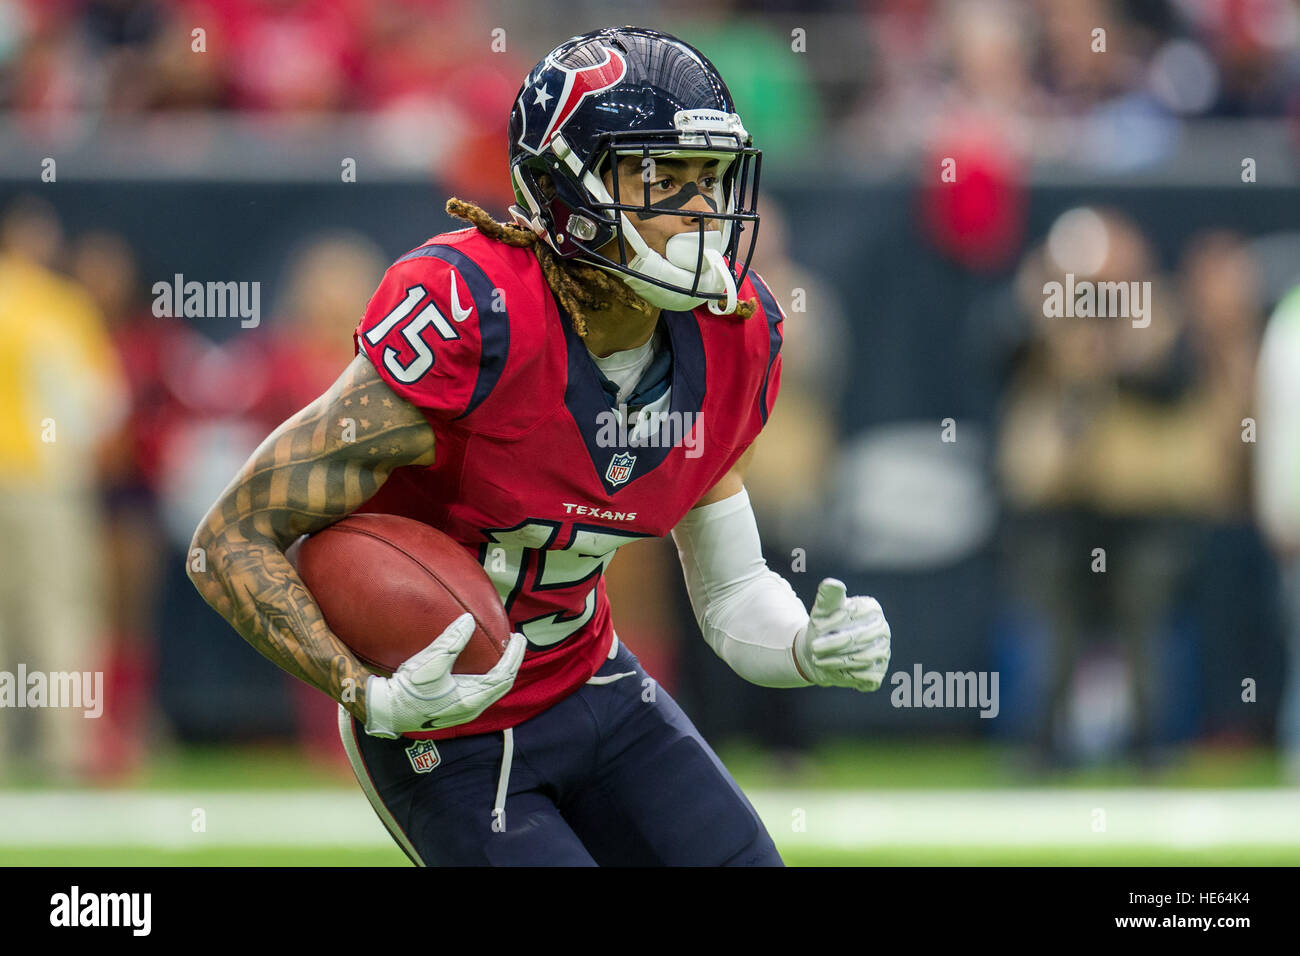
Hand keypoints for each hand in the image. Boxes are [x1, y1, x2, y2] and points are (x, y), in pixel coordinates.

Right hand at [363, 613, 526, 736]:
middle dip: (511, 662)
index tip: (519, 637)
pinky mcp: (452, 708)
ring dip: (499, 670)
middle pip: (501, 684)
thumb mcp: (430, 662)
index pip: (504, 676)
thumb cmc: (408, 689)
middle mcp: (471, 708)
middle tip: (515, 642)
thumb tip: (468, 620)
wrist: (385, 710)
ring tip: (501, 651)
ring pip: (491, 689)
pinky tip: (478, 664)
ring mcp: (462, 710)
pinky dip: (486, 676)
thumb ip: (451, 641)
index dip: (514, 656)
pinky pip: (479, 691)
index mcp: (471, 699)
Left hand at [794, 578, 890, 691]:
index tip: (817, 626)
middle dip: (834, 644)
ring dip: (837, 661)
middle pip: (860, 638)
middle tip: (814, 649)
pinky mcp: (879, 671)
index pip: (857, 615)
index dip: (835, 622)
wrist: (819, 653)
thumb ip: (827, 596)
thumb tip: (831, 583)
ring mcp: (883, 651)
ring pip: (864, 658)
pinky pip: (868, 676)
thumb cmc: (822, 628)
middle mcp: (882, 629)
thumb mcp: (822, 611)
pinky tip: (835, 671)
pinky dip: (849, 675)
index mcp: (872, 609)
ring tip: (819, 660)